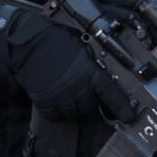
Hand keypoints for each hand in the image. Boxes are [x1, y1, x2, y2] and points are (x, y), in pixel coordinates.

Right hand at [8, 13, 133, 121]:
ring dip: (73, 109)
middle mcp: (77, 86)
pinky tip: (56, 102)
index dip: (121, 107)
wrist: (28, 43)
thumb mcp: (79, 45)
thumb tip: (97, 68)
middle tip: (83, 95)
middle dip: (89, 104)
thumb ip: (89, 60)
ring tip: (67, 96)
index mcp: (89, 70)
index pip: (110, 93)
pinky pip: (56, 116)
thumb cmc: (52, 39)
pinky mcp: (45, 101)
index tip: (128, 116)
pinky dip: (57, 113)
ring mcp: (60, 95)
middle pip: (90, 108)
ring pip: (74, 114)